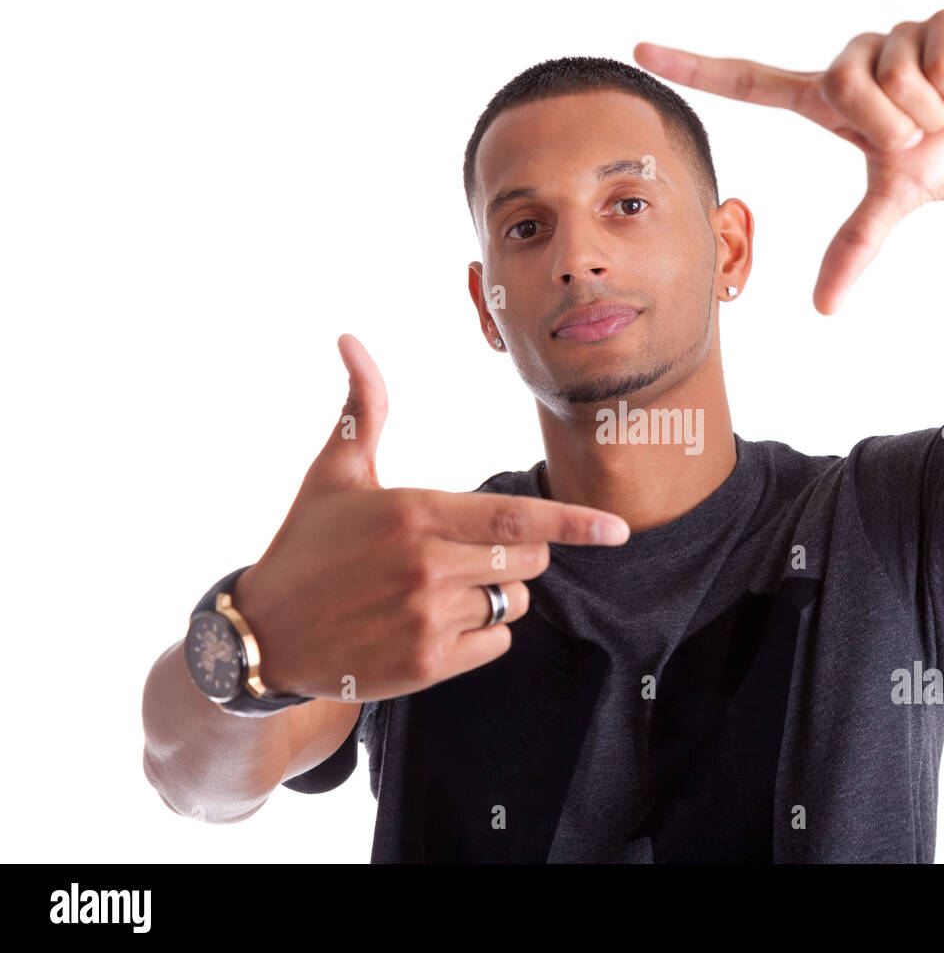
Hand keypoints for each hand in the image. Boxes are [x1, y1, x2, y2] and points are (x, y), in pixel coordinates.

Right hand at [231, 334, 629, 701]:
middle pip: (528, 557)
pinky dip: (483, 632)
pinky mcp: (427, 666)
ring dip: (496, 591)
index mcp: (414, 513)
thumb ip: (363, 407)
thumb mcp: (334, 472)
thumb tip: (351, 339)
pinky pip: (497, 642)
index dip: (574, 523)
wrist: (264, 635)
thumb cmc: (306, 545)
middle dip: (520, 549)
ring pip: (513, 601)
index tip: (619, 530)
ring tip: (440, 587)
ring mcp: (428, 620)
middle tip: (469, 548)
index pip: (515, 518)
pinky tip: (436, 622)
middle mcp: (426, 567)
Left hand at [634, 9, 943, 312]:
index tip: (640, 51)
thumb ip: (857, 245)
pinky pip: (937, 44)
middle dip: (886, 124)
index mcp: (829, 102)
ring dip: (929, 106)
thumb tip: (824, 308)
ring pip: (892, 68)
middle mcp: (854, 65)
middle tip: (917, 138)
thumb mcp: (896, 200)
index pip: (749, 80)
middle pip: (842, 81)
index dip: (697, 67)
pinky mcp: (942, 20)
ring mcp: (896, 37)